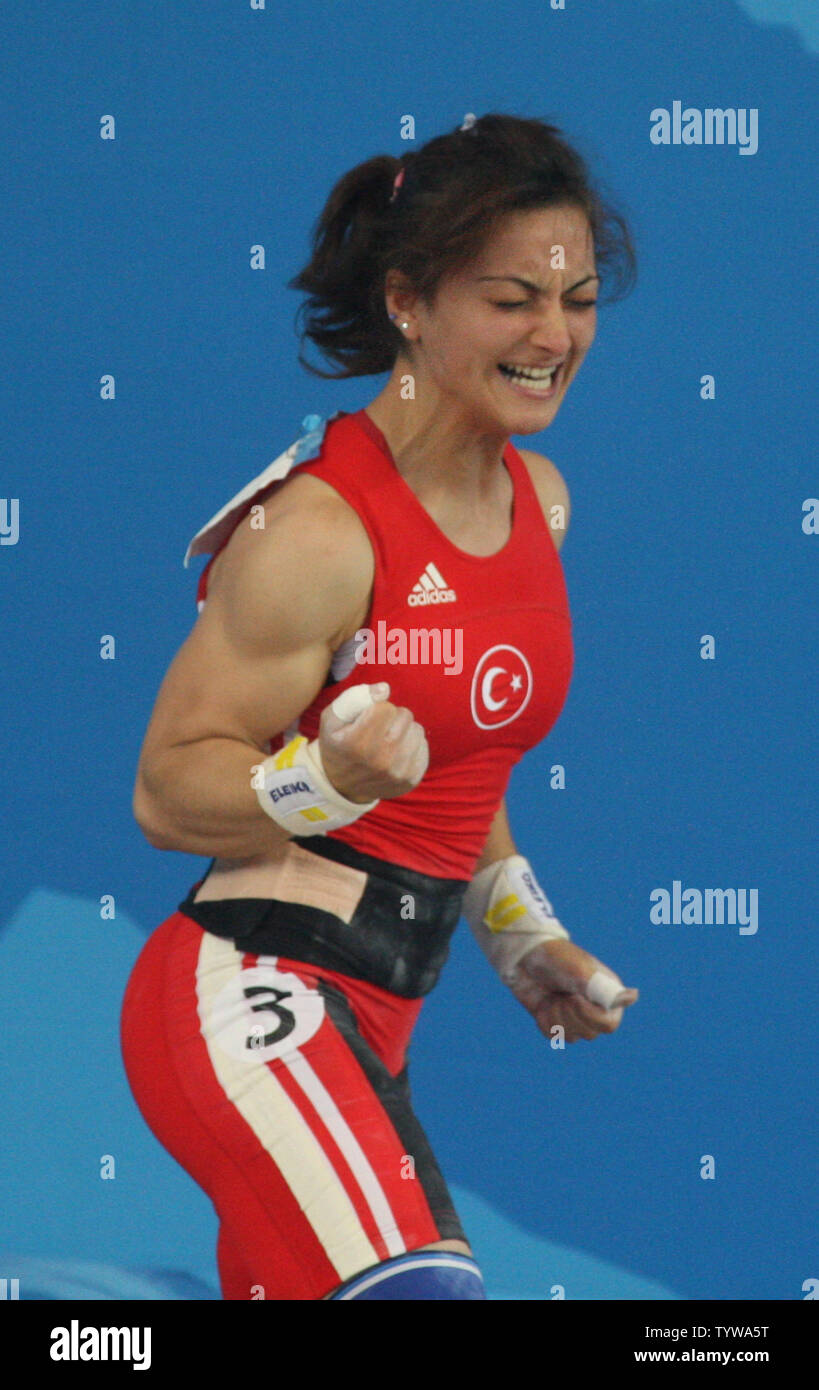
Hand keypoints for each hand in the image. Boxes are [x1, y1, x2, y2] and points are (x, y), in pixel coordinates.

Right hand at [318, 682, 429, 803]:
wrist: (343, 786)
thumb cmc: (339, 744)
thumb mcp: (332, 719)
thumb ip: (355, 697)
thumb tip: (385, 689)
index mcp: (357, 744)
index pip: (386, 707)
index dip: (376, 709)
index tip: (366, 720)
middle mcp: (380, 760)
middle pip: (404, 716)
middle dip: (392, 717)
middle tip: (377, 730)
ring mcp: (397, 773)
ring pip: (416, 729)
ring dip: (403, 730)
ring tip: (386, 741)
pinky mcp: (411, 779)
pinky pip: (423, 746)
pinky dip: (411, 745)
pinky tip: (395, 753)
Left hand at [508, 938, 638, 1042]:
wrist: (524, 957)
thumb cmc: (556, 958)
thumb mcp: (579, 971)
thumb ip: (603, 989)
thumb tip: (633, 997)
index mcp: (608, 993)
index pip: (609, 1024)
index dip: (589, 1015)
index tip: (573, 997)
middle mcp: (596, 1007)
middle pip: (590, 1034)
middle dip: (569, 1015)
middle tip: (561, 993)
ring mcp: (576, 1015)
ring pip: (572, 1037)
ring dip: (556, 1017)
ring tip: (551, 997)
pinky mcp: (557, 1021)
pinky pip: (554, 1036)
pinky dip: (545, 1022)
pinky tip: (543, 1004)